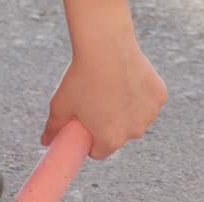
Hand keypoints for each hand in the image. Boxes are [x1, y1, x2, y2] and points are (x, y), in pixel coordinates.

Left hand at [43, 0, 166, 159]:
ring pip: (135, 118)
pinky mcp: (159, 96)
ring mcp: (149, 114)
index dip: (90, 140)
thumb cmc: (80, 78)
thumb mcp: (60, 106)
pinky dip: (140, 95)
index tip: (86, 125)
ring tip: (112, 89)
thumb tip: (45, 141)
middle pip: (119, 135)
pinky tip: (128, 80)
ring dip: (127, 111)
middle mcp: (133, 132)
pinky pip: (148, 102)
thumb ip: (53, 128)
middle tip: (97, 102)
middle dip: (109, 125)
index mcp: (109, 140)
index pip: (99, 151)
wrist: (105, 47)